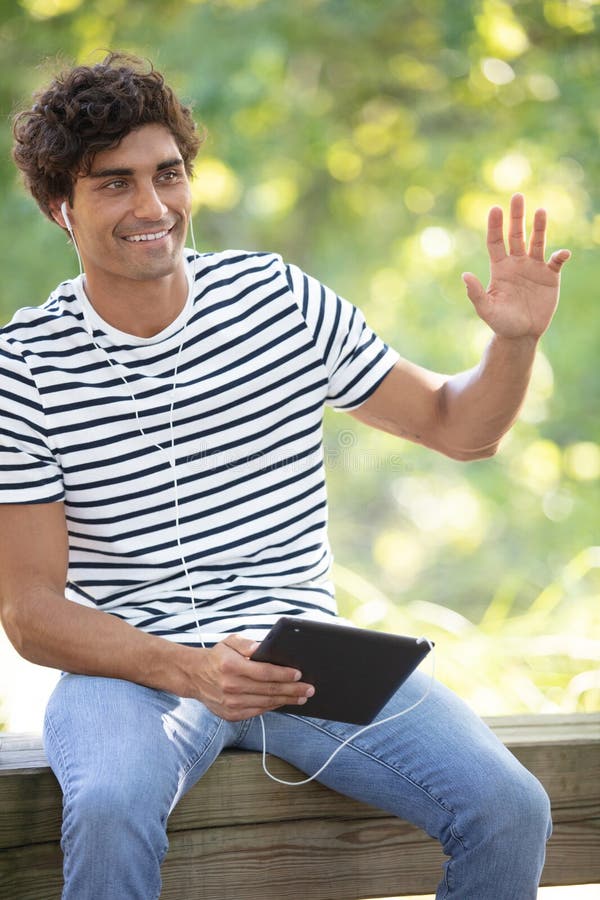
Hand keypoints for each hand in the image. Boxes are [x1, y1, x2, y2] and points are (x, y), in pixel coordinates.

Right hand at [189, 634, 314, 720]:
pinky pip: (257, 711)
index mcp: (231, 666)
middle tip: (309, 689)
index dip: (283, 674)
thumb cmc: (218, 656)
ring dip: (286, 700)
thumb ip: (245, 643)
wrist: (195, 676)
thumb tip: (261, 648)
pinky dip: (272, 706)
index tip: (299, 674)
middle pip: (268, 690)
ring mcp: (230, 703)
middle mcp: (230, 686)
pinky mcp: (231, 715)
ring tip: (301, 697)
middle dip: (292, 690)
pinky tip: (283, 702)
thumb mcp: (229, 641)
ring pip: (265, 703)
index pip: (264, 672)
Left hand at [462, 193, 570, 339]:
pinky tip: (562, 254)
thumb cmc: (501, 322)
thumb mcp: (486, 309)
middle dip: (516, 216)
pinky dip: (560, 256)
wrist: (521, 334)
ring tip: (541, 210)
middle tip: (517, 196)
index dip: (495, 226)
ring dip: (539, 227)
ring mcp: (534, 268)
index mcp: (500, 268)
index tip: (495, 209)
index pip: (496, 242)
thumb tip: (465, 275)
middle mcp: (517, 263)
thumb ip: (475, 293)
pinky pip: (555, 262)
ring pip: (536, 242)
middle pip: (516, 235)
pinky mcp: (549, 277)